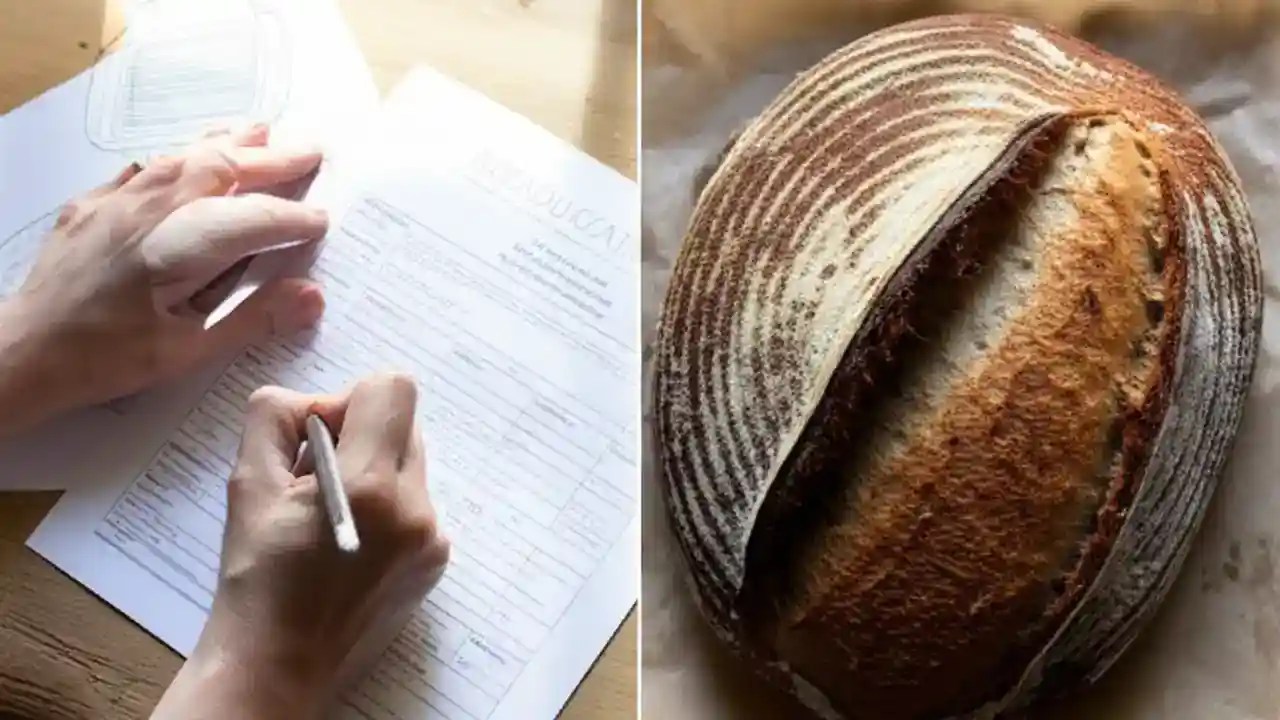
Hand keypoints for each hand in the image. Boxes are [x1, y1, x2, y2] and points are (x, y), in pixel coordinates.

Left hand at [0, 125, 327, 433]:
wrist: (21, 352)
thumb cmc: (104, 359)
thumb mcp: (187, 353)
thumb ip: (253, 318)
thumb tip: (312, 295)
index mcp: (177, 248)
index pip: (252, 218)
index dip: (292, 217)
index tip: (321, 220)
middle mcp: (148, 211)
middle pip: (221, 167)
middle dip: (272, 159)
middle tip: (312, 151)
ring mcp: (115, 201)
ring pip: (181, 155)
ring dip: (227, 142)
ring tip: (261, 130)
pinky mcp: (90, 205)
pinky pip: (142, 166)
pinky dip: (178, 155)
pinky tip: (187, 156)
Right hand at [152, 373, 449, 719]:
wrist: (278, 665)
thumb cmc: (256, 578)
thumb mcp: (246, 483)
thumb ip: (275, 417)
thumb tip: (313, 403)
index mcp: (369, 485)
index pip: (393, 388)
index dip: (347, 401)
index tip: (316, 440)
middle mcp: (415, 509)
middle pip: (406, 424)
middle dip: (360, 436)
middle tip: (314, 480)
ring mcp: (433, 539)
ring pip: (411, 464)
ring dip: (373, 473)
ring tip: (329, 518)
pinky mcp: (436, 562)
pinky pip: (417, 505)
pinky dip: (386, 509)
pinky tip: (349, 544)